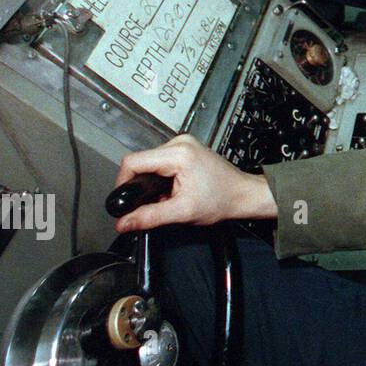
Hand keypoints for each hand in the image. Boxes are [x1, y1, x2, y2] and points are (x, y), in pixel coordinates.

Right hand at [113, 134, 275, 232]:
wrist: (242, 195)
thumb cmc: (222, 199)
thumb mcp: (182, 212)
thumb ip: (149, 217)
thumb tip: (124, 222)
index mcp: (178, 153)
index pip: (133, 162)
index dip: (123, 182)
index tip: (125, 199)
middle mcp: (180, 143)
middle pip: (141, 162)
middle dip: (141, 185)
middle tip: (151, 202)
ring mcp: (184, 145)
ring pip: (150, 163)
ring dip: (151, 182)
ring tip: (165, 197)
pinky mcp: (186, 150)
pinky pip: (161, 162)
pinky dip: (161, 178)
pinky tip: (171, 190)